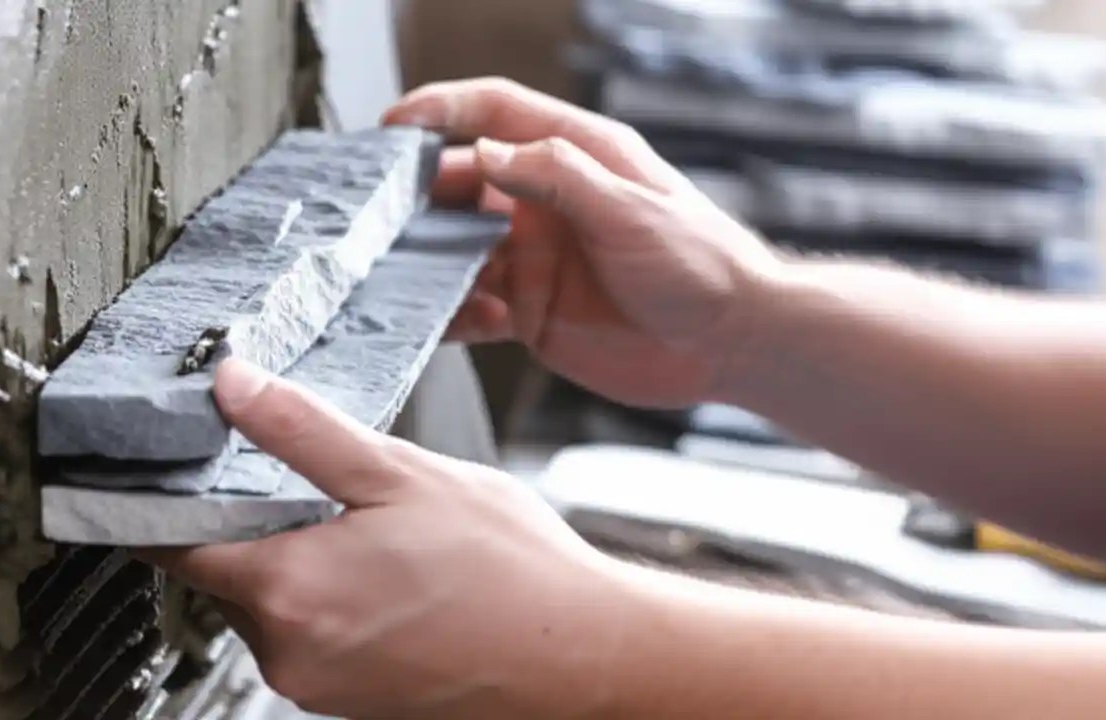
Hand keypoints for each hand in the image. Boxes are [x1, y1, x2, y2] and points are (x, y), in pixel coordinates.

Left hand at [144, 360, 631, 718]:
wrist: (583, 656)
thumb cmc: (510, 571)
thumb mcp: (403, 475)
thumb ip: (305, 430)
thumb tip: (233, 385)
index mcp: (290, 591)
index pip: (171, 545)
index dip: (161, 502)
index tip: (163, 472)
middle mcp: (291, 653)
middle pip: (225, 574)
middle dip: (256, 528)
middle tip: (320, 491)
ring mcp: (320, 687)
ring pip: (273, 608)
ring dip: (300, 565)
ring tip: (378, 538)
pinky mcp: (353, 704)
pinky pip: (313, 640)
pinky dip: (334, 602)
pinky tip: (395, 579)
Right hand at [383, 78, 781, 407]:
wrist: (731, 342)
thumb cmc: (701, 262)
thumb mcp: (629, 208)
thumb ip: (557, 176)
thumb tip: (484, 153)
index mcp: (575, 158)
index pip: (496, 113)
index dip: (443, 108)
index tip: (395, 122)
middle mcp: (547, 204)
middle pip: (462, 184)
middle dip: (416, 194)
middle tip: (374, 212)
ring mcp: (536, 258)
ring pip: (457, 250)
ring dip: (424, 259)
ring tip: (393, 273)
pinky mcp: (532, 311)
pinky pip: (472, 307)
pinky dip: (450, 313)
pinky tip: (445, 320)